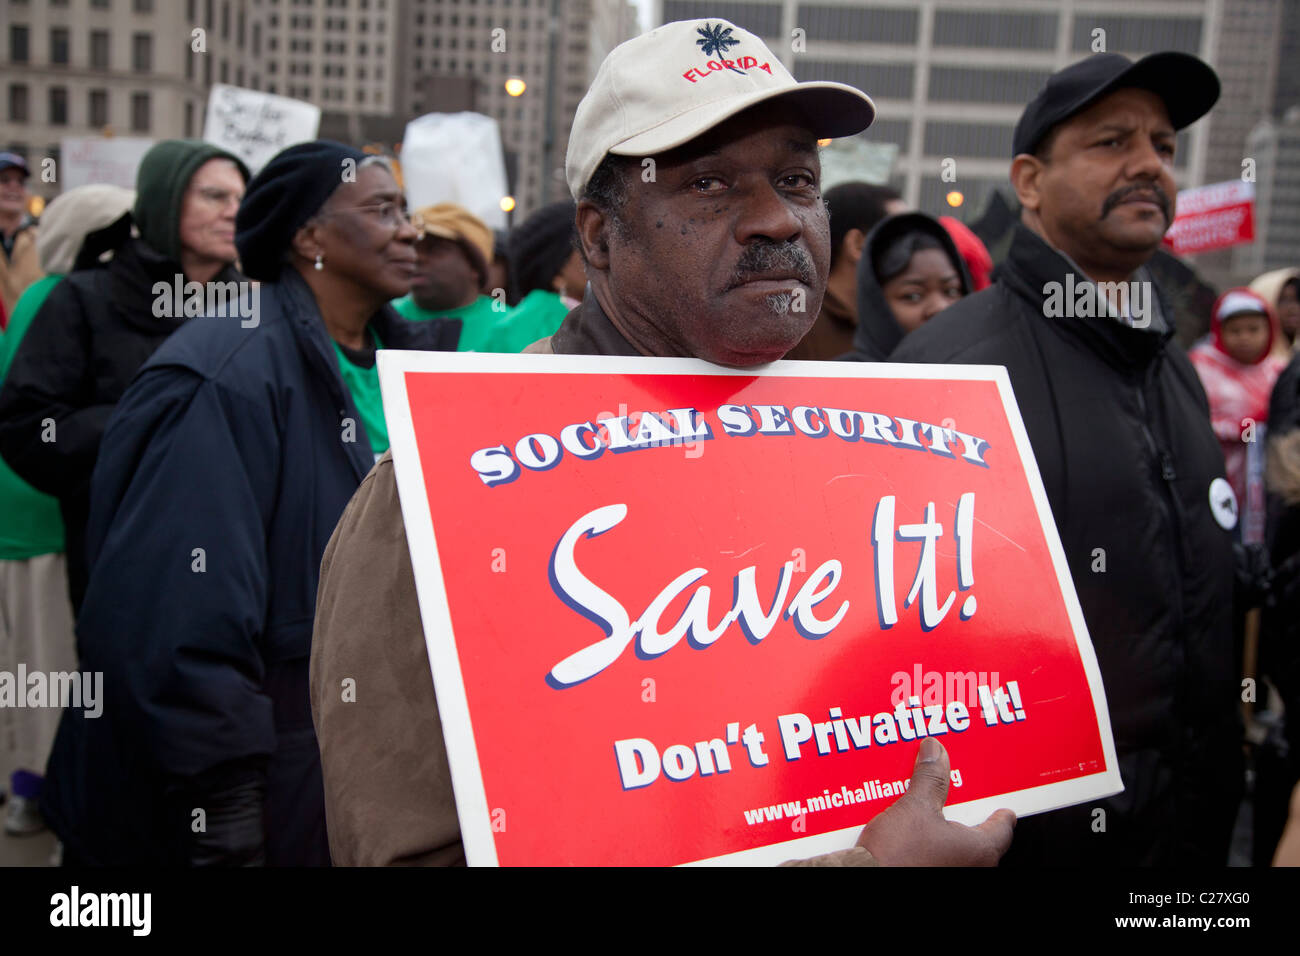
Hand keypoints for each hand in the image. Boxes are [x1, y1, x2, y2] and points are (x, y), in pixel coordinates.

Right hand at [855, 737, 1014, 865]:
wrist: (863, 876)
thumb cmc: (897, 856)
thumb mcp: (915, 806)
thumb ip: (930, 777)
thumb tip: (936, 753)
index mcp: (977, 850)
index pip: (1001, 829)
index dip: (1000, 813)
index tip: (1002, 807)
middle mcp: (968, 868)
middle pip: (974, 836)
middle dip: (963, 814)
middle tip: (953, 794)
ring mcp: (948, 874)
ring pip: (952, 847)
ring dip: (941, 827)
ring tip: (924, 806)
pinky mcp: (925, 873)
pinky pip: (933, 856)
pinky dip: (925, 841)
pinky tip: (907, 828)